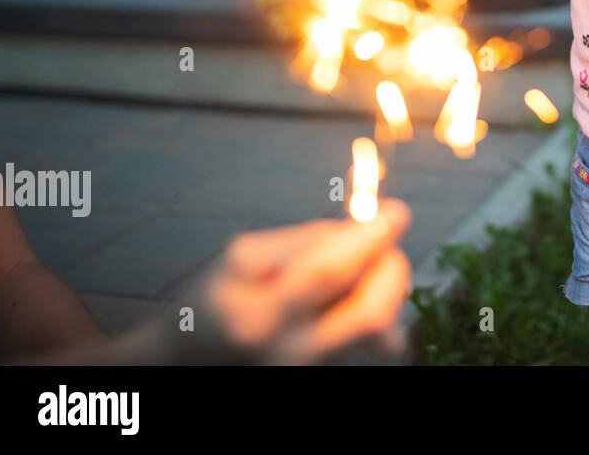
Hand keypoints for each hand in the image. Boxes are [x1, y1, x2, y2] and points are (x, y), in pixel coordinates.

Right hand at [171, 198, 412, 363]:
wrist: (191, 360)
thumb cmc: (218, 297)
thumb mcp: (242, 257)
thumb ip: (302, 241)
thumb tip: (363, 226)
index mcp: (257, 317)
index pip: (328, 274)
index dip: (369, 240)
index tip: (397, 212)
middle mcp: (288, 355)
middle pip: (370, 316)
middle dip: (390, 270)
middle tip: (384, 242)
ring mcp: (309, 373)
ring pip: (378, 332)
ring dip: (384, 289)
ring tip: (360, 269)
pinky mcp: (324, 376)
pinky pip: (370, 342)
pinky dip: (374, 311)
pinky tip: (352, 296)